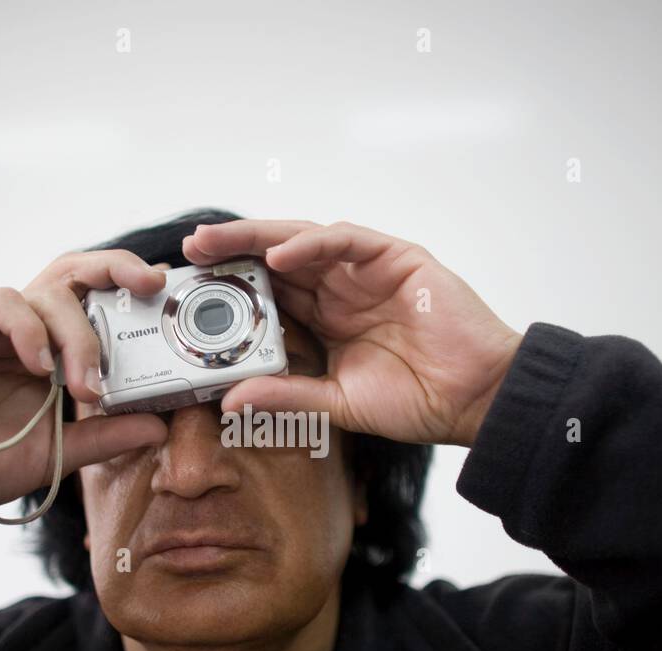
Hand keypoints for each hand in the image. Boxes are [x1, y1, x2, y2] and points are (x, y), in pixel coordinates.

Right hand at [0, 251, 170, 507]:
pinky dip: (30, 329)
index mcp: (51, 350)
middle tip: (150, 283)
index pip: (97, 304)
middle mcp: (26, 327)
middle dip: (118, 268)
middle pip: (78, 273)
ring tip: (83, 381)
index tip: (166, 301)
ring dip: (77, 334)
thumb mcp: (55, 452)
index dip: (131, 295)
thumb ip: (104, 435)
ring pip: (49, 292)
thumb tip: (158, 426)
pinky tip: (39, 365)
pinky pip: (5, 302)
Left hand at [183, 219, 522, 446]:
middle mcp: (340, 289)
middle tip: (187, 252)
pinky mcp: (396, 258)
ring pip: (302, 241)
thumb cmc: (416, 400)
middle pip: (276, 260)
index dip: (230, 288)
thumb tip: (231, 400)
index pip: (268, 294)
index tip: (188, 290)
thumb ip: (287, 396)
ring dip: (257, 237)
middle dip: (231, 252)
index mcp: (325, 320)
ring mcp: (367, 271)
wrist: (474, 400)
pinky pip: (347, 240)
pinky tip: (280, 254)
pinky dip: (312, 243)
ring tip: (215, 243)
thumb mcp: (337, 403)